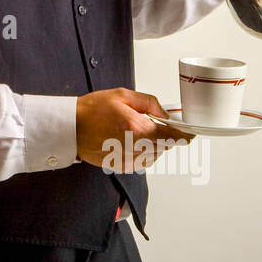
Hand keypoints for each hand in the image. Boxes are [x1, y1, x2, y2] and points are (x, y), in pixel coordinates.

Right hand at [76, 87, 192, 172]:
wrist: (71, 128)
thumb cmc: (92, 111)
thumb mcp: (123, 95)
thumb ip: (149, 102)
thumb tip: (164, 113)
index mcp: (137, 128)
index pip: (172, 136)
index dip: (185, 135)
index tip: (190, 133)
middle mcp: (135, 148)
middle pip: (165, 146)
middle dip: (164, 135)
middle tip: (151, 123)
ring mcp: (128, 159)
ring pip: (155, 154)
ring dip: (153, 144)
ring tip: (135, 131)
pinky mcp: (122, 166)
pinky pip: (142, 161)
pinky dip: (141, 151)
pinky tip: (128, 140)